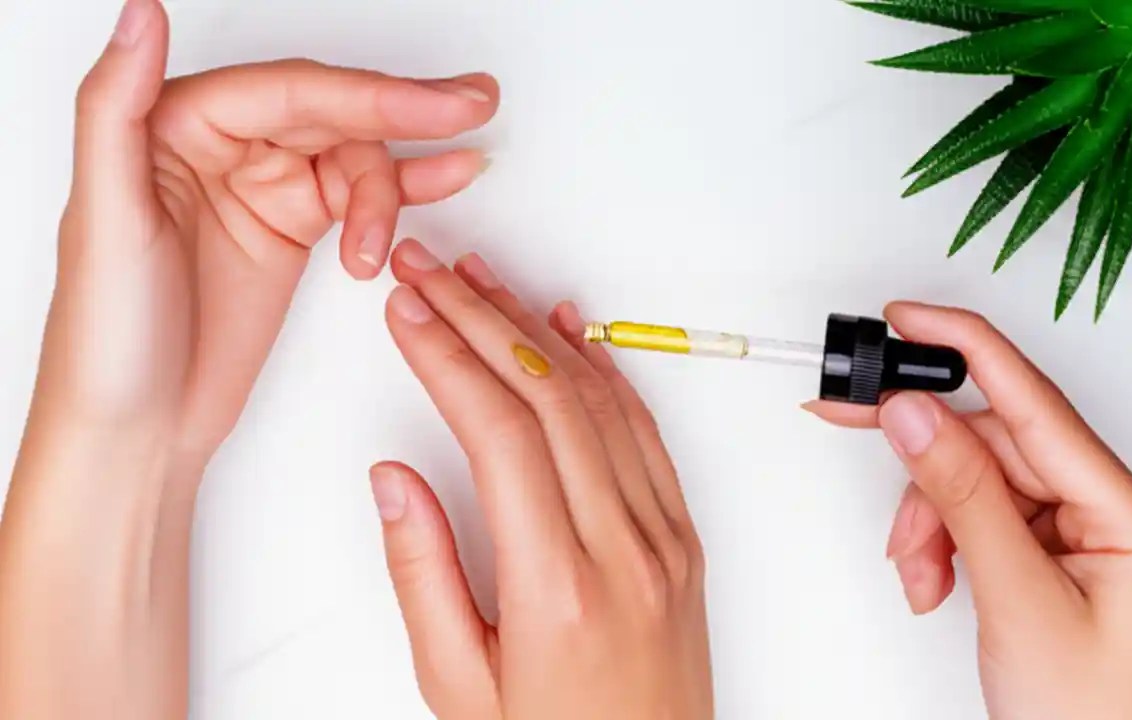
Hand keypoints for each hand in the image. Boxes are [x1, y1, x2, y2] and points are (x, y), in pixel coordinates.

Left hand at [37, 0, 495, 461]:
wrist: (136, 432)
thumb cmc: (106, 338)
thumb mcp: (102, 219)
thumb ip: (114, 106)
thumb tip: (140, 16)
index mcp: (174, 126)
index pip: (289, 92)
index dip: (369, 95)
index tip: (433, 107)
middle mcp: (221, 147)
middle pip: (332, 113)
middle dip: (405, 111)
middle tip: (471, 106)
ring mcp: (262, 188)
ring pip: (354, 154)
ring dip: (402, 174)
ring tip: (457, 175)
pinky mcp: (291, 230)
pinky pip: (359, 196)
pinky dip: (407, 189)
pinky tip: (447, 178)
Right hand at [367, 239, 713, 719]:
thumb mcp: (459, 683)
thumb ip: (423, 572)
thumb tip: (395, 476)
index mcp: (559, 587)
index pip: (499, 433)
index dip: (446, 357)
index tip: (406, 311)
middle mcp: (623, 548)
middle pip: (548, 395)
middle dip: (479, 317)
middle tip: (430, 271)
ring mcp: (663, 538)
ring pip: (600, 401)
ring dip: (537, 329)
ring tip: (483, 282)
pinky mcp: (682, 538)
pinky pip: (644, 432)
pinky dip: (605, 369)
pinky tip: (569, 329)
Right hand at [806, 303, 1131, 719]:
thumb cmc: (1096, 719)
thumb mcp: (1019, 603)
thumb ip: (964, 499)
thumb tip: (915, 415)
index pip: (1035, 403)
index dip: (966, 347)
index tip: (906, 316)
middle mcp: (1111, 513)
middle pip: (994, 443)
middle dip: (925, 469)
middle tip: (846, 414)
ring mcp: (1080, 536)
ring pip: (975, 483)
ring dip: (928, 520)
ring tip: (919, 574)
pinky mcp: (1051, 558)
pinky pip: (979, 519)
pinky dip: (941, 543)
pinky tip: (934, 580)